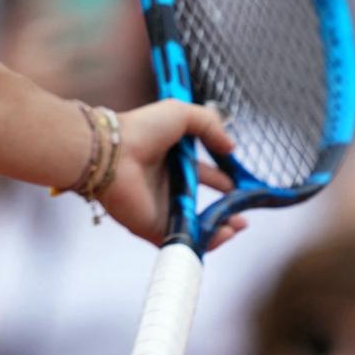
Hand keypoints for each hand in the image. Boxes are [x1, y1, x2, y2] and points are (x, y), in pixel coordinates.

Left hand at [99, 101, 248, 248]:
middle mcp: (165, 185)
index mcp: (171, 161)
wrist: (113, 153)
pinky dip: (205, 241)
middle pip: (200, 203)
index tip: (240, 185)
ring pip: (195, 225)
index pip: (202, 174)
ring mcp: (159, 208)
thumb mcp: (181, 113)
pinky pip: (183, 240)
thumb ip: (210, 125)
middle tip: (242, 212)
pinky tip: (223, 233)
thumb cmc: (141, 129)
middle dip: (224, 209)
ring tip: (237, 225)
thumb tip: (231, 146)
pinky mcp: (152, 227)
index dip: (222, 180)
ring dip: (219, 228)